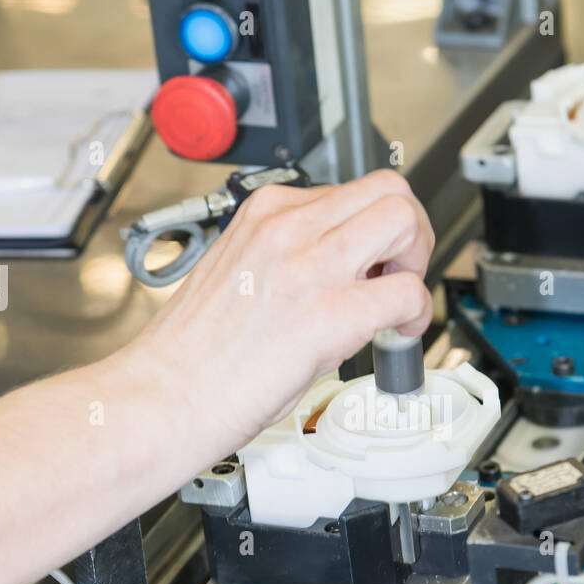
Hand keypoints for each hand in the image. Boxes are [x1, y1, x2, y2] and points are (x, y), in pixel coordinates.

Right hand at [129, 170, 434, 470]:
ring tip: (396, 299)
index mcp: (265, 214)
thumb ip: (288, 255)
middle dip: (408, 231)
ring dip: (417, 260)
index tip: (371, 262)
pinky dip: (417, 315)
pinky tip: (397, 334)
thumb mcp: (239, 271)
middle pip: (388, 190)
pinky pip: (408, 292)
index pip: (349, 191)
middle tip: (397, 271)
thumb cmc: (194, 352)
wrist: (166, 394)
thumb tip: (339, 266)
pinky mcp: (331, 315)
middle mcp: (289, 229)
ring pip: (404, 220)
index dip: (372, 230)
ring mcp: (311, 267)